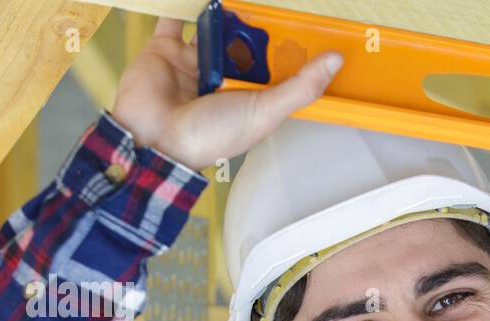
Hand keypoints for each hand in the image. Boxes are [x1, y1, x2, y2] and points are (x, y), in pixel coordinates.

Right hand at [109, 17, 343, 171]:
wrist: (154, 138)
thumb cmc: (212, 135)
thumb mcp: (266, 111)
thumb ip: (300, 87)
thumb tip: (336, 60)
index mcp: (249, 96)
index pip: (275, 66)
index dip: (289, 48)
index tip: (308, 26)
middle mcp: (223, 78)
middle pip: (244, 43)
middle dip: (256, 26)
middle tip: (275, 5)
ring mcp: (194, 61)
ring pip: (213, 28)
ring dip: (225, 12)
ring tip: (241, 0)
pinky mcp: (165, 48)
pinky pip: (175, 18)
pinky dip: (184, 3)